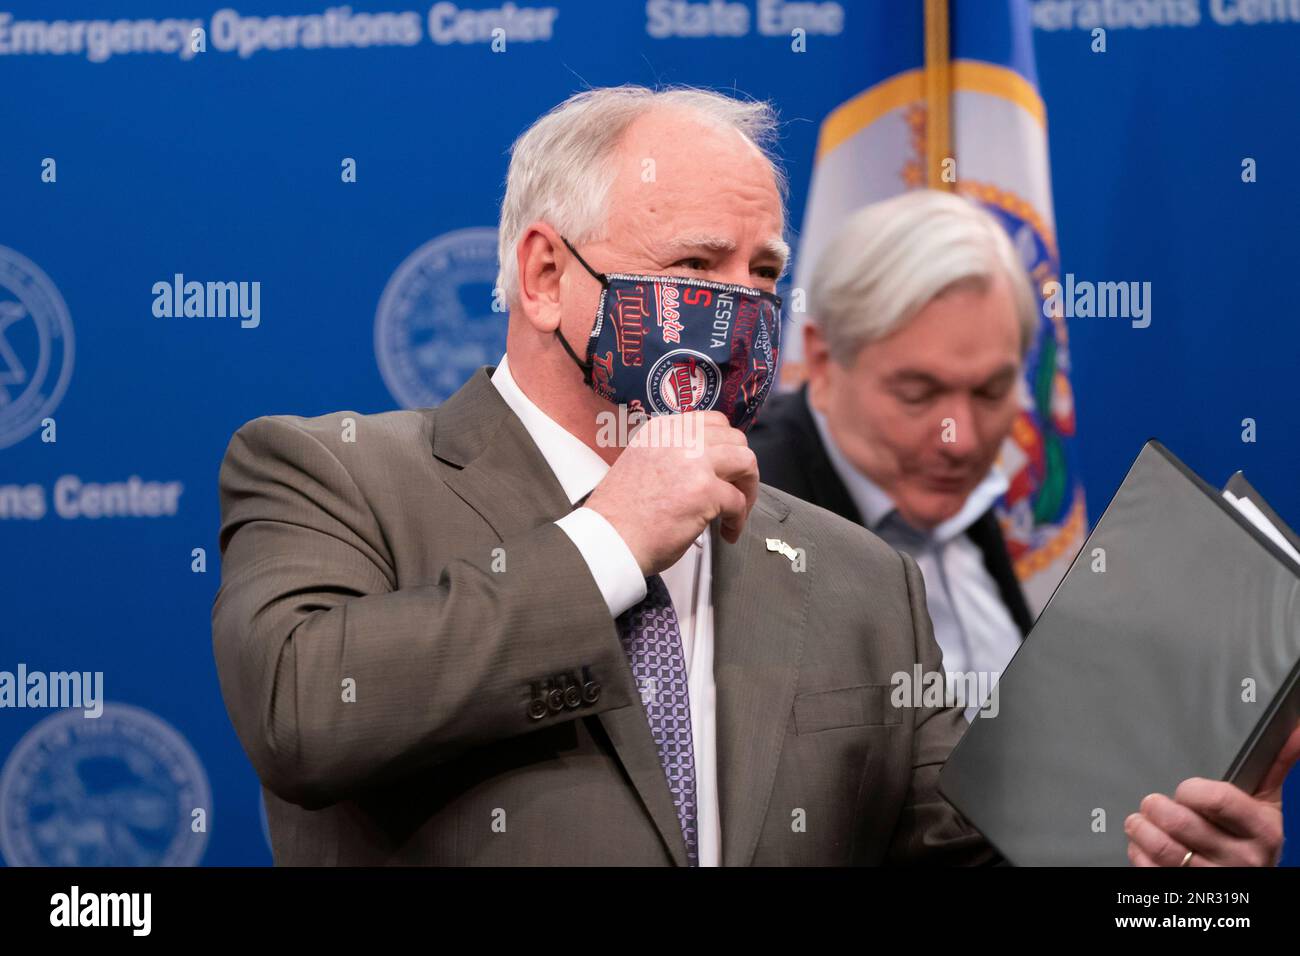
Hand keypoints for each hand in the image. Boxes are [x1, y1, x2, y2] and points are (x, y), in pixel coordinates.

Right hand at [585, 410, 758, 575]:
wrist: (608, 540)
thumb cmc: (622, 514)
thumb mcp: (642, 463)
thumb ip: (673, 455)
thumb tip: (707, 465)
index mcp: (662, 430)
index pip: (713, 422)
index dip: (726, 446)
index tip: (727, 468)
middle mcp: (679, 438)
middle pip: (735, 439)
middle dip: (742, 468)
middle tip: (737, 492)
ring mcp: (694, 462)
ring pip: (746, 461)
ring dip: (748, 488)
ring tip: (737, 511)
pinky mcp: (705, 491)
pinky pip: (739, 501)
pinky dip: (738, 520)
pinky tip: (727, 532)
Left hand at [1125, 719, 1299, 865]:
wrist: (1253, 876)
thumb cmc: (1254, 834)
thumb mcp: (1268, 800)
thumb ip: (1276, 764)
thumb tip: (1294, 730)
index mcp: (1263, 831)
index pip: (1216, 800)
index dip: (1191, 790)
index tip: (1185, 789)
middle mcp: (1243, 859)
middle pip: (1182, 825)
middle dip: (1157, 807)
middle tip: (1152, 802)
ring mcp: (1216, 876)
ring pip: (1164, 849)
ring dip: (1142, 829)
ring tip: (1139, 820)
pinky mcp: (1190, 890)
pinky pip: (1152, 871)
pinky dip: (1140, 853)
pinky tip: (1143, 844)